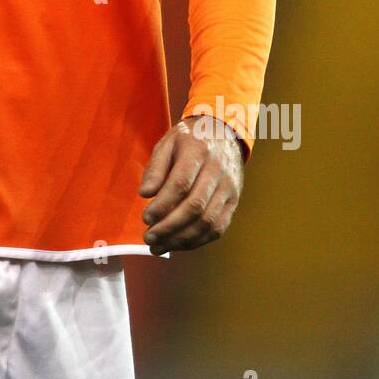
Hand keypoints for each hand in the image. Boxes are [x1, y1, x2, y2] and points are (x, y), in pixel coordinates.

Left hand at [138, 114, 245, 255]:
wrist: (224, 132)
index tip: (145, 217)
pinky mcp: (234, 201)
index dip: (162, 204)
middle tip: (148, 237)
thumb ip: (156, 168)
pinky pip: (218, 227)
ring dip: (181, 239)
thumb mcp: (168, 143)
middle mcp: (218, 170)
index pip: (181, 183)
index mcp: (198, 151)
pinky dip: (197, 241)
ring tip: (159, 246)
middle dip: (169, 227)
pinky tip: (178, 244)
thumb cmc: (190, 139)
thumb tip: (145, 194)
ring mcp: (229, 188)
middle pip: (195, 206)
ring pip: (207, 221)